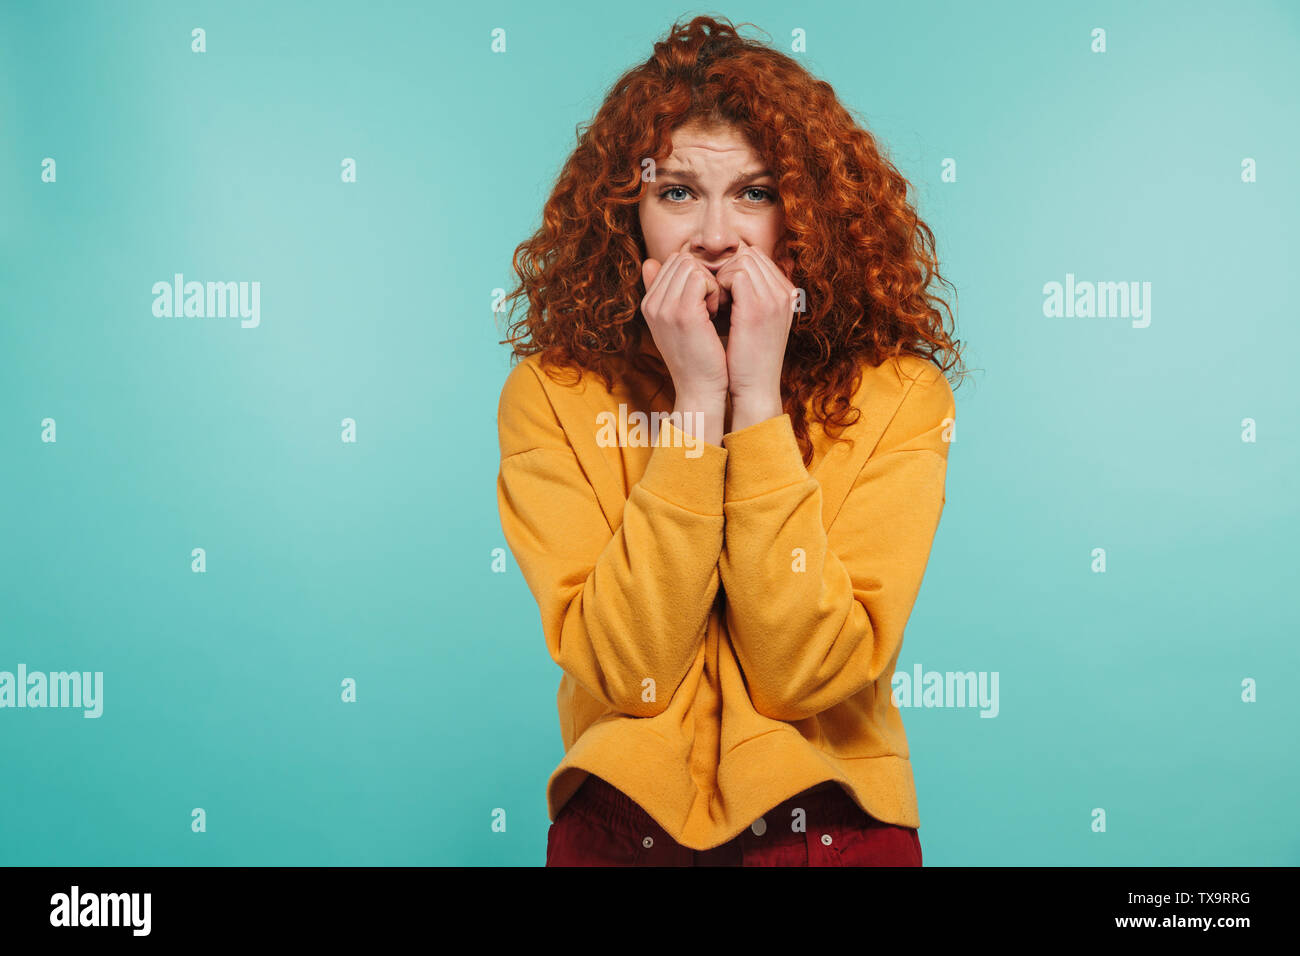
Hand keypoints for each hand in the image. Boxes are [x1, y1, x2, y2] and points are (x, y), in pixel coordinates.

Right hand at [640, 238, 729, 406]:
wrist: (701, 390)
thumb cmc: (699, 358)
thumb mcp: (679, 322)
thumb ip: (671, 293)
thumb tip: (653, 262)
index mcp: (649, 304)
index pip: (672, 261)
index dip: (697, 272)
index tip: (707, 299)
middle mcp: (651, 303)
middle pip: (681, 259)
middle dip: (704, 273)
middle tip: (714, 303)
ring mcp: (664, 308)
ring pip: (691, 264)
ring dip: (711, 281)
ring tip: (715, 308)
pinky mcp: (682, 313)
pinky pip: (701, 278)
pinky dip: (716, 290)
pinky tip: (717, 311)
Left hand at [714, 239, 795, 426]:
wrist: (753, 391)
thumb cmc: (744, 360)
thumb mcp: (748, 323)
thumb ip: (743, 297)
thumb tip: (719, 275)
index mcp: (784, 294)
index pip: (756, 257)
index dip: (730, 267)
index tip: (714, 288)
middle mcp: (784, 291)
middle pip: (750, 253)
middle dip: (724, 266)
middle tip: (709, 291)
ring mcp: (774, 297)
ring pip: (742, 258)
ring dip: (719, 275)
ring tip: (711, 300)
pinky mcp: (758, 306)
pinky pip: (734, 273)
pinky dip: (717, 284)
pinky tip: (711, 305)